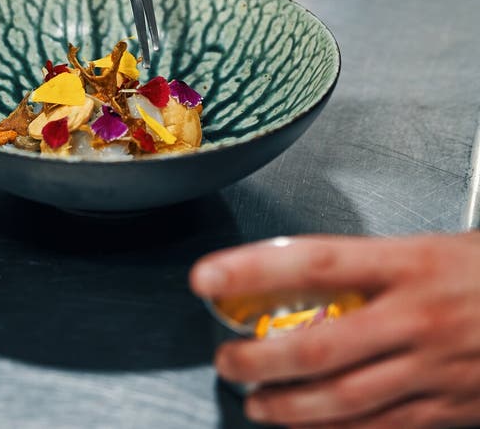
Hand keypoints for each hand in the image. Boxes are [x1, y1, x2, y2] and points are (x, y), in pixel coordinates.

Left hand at [190, 233, 479, 427]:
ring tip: (255, 401)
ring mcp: (433, 370)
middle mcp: (416, 317)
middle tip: (225, 358)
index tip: (206, 276)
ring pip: (342, 400)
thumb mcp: (439, 244)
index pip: (313, 261)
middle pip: (317, 345)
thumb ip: (378, 262)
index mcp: (410, 262)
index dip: (252, 270)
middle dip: (257, 358)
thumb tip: (312, 271)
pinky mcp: (448, 410)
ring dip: (287, 406)